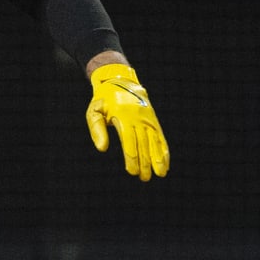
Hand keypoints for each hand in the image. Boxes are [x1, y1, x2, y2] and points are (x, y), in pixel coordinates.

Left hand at [86, 62, 169, 180]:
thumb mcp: (94, 111)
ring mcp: (148, 119)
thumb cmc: (104, 100)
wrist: (120, 81)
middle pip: (143, 144)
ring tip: (159, 174)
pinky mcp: (154, 121)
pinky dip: (164, 151)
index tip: (132, 171)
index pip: (129, 141)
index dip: (131, 157)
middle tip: (143, 178)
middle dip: (144, 162)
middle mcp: (139, 118)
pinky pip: (161, 138)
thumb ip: (97, 129)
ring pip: (155, 142)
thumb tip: (102, 148)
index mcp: (123, 116)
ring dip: (157, 159)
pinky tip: (165, 164)